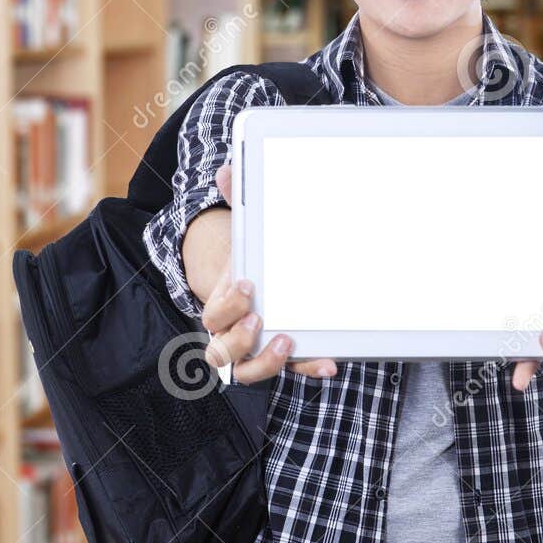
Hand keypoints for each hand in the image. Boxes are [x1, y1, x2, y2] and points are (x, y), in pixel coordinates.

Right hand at [198, 165, 338, 383]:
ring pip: (246, 371)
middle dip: (238, 338)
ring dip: (265, 362)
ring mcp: (257, 349)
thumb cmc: (252, 259)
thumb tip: (227, 171)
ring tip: (286, 342)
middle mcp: (233, 333)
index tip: (248, 284)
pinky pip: (291, 370)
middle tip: (259, 317)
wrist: (261, 279)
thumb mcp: (247, 230)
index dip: (227, 305)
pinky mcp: (284, 356)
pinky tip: (329, 361)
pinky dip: (308, 367)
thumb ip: (236, 199)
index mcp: (222, 304)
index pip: (214, 315)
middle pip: (220, 351)